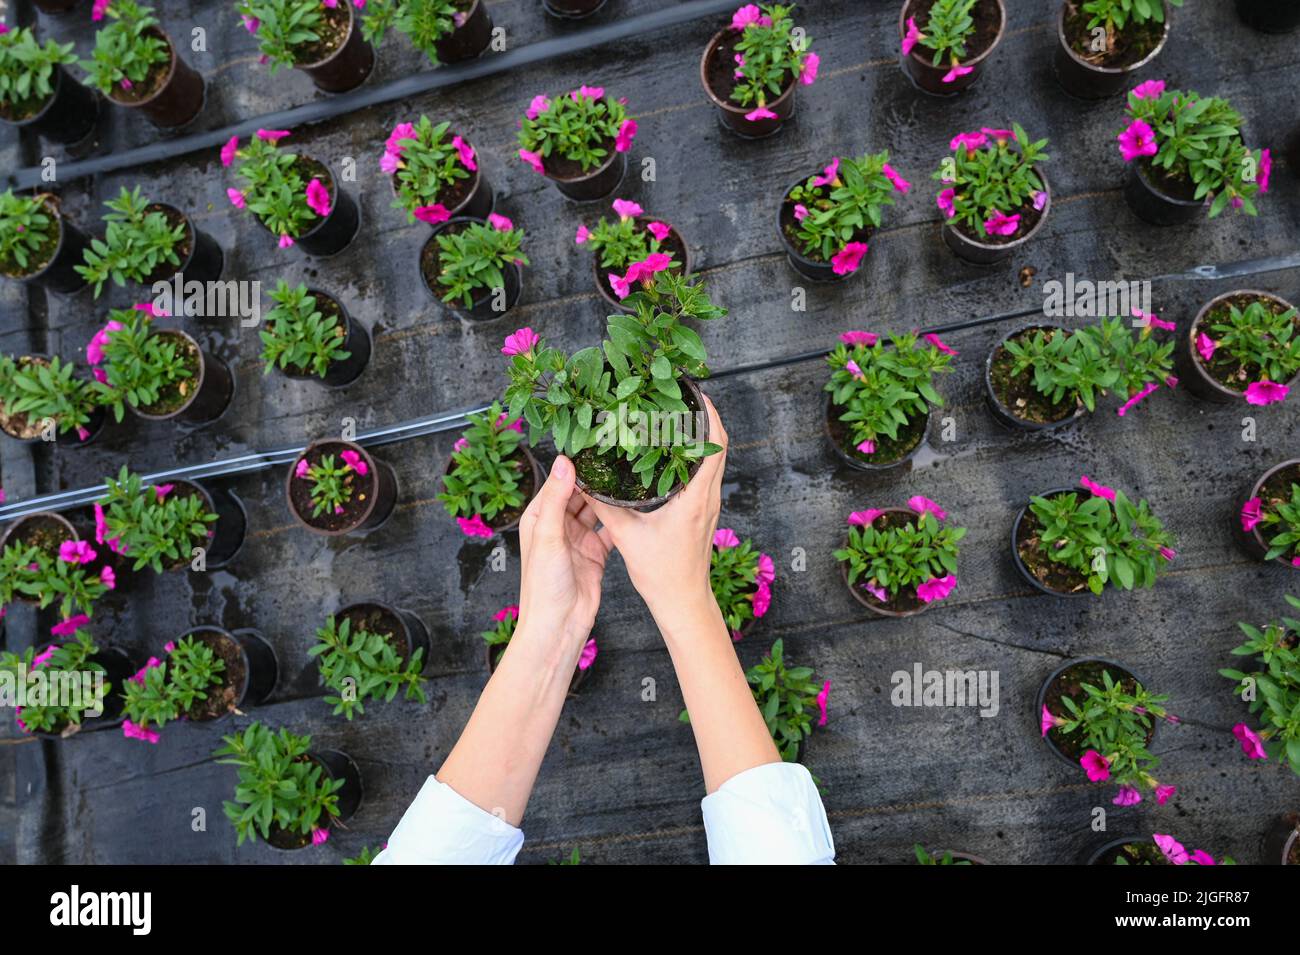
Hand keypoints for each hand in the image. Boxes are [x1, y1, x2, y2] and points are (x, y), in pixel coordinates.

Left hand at [516, 454, 610, 660]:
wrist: (559, 625)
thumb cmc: (544, 586)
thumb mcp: (548, 536)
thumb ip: (556, 498)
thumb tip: (563, 461)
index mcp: (539, 518)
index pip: (558, 482)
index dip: (574, 465)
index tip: (594, 445)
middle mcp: (558, 526)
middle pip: (579, 494)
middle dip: (596, 479)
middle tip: (618, 457)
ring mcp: (578, 540)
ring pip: (596, 510)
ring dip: (609, 498)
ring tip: (628, 476)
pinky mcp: (596, 554)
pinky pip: (611, 531)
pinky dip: (620, 521)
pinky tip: (634, 507)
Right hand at [585, 394, 727, 623]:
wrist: (683, 602)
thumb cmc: (662, 574)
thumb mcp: (627, 536)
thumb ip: (605, 504)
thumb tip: (583, 478)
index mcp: (696, 497)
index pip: (715, 445)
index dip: (711, 415)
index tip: (696, 394)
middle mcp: (709, 497)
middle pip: (718, 446)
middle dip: (705, 417)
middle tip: (683, 397)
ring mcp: (709, 505)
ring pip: (714, 461)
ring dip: (702, 437)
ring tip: (678, 417)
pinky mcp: (704, 513)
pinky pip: (706, 475)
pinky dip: (696, 457)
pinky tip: (675, 453)